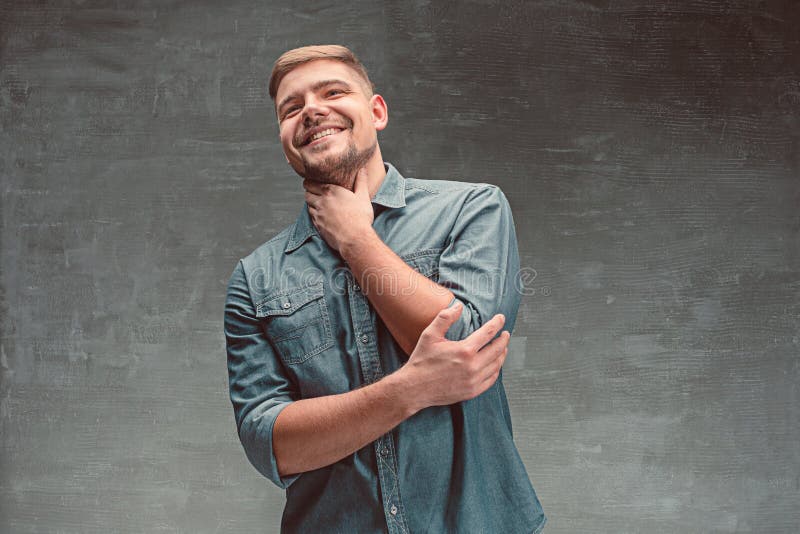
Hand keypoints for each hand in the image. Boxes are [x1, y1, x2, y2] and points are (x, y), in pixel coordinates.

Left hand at [303, 168, 373, 252]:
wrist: (355, 239)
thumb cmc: (360, 218)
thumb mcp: (363, 196)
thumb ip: (361, 181)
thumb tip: (362, 170)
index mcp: (331, 191)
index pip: (311, 182)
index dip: (311, 181)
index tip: (314, 181)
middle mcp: (321, 201)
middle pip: (307, 192)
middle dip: (309, 190)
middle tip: (314, 190)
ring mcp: (318, 214)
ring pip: (307, 204)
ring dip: (311, 202)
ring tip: (317, 201)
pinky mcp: (317, 225)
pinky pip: (311, 215)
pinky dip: (313, 213)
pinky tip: (320, 214)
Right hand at [394, 302, 509, 412]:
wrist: (414, 388)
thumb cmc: (421, 362)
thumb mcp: (430, 335)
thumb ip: (445, 318)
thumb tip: (458, 306)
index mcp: (464, 350)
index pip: (488, 333)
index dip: (497, 324)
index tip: (501, 318)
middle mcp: (472, 366)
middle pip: (497, 349)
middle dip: (503, 339)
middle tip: (505, 333)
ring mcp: (474, 380)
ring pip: (497, 365)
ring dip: (502, 354)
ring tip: (503, 347)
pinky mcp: (472, 391)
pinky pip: (491, 379)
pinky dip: (496, 370)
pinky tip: (495, 365)